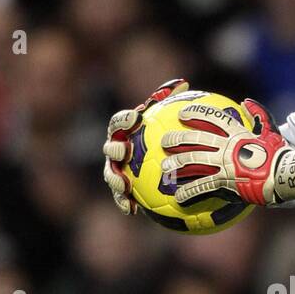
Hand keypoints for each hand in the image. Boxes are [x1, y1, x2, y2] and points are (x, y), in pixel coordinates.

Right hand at [102, 78, 189, 213]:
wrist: (167, 167)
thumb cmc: (169, 138)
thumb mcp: (174, 120)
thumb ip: (174, 102)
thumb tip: (183, 83)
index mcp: (125, 132)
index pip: (120, 122)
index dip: (124, 119)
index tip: (136, 118)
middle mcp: (118, 150)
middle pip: (111, 149)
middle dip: (114, 150)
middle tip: (124, 152)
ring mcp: (117, 170)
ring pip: (111, 175)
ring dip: (114, 180)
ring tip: (124, 187)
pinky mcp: (122, 191)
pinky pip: (121, 197)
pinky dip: (124, 203)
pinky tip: (133, 210)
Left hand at [160, 97, 294, 206]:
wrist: (285, 175)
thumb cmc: (280, 154)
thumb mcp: (271, 130)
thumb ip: (259, 114)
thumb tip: (246, 100)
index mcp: (237, 133)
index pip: (213, 118)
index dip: (196, 113)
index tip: (182, 113)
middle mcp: (227, 147)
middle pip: (196, 139)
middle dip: (177, 139)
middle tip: (163, 141)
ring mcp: (224, 164)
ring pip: (194, 162)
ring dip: (177, 164)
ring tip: (164, 168)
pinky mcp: (225, 182)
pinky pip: (202, 187)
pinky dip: (189, 192)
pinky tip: (178, 197)